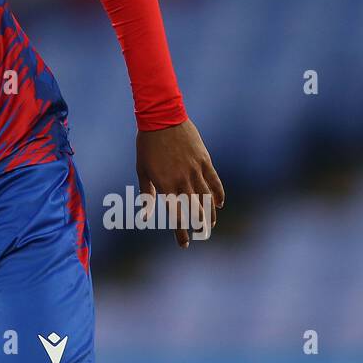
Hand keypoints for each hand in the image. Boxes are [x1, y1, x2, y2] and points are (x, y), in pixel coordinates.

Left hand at [135, 117, 223, 248]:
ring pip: (207, 198)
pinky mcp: (204, 160)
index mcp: (165, 184)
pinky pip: (215, 181)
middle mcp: (182, 180)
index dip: (181, 232)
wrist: (161, 118)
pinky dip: (219, 194)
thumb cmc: (147, 145)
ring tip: (210, 224)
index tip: (184, 244)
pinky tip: (220, 204)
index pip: (175, 215)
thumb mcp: (142, 170)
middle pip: (195, 209)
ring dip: (210, 213)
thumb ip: (147, 194)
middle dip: (199, 225)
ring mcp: (195, 170)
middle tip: (201, 234)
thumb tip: (146, 216)